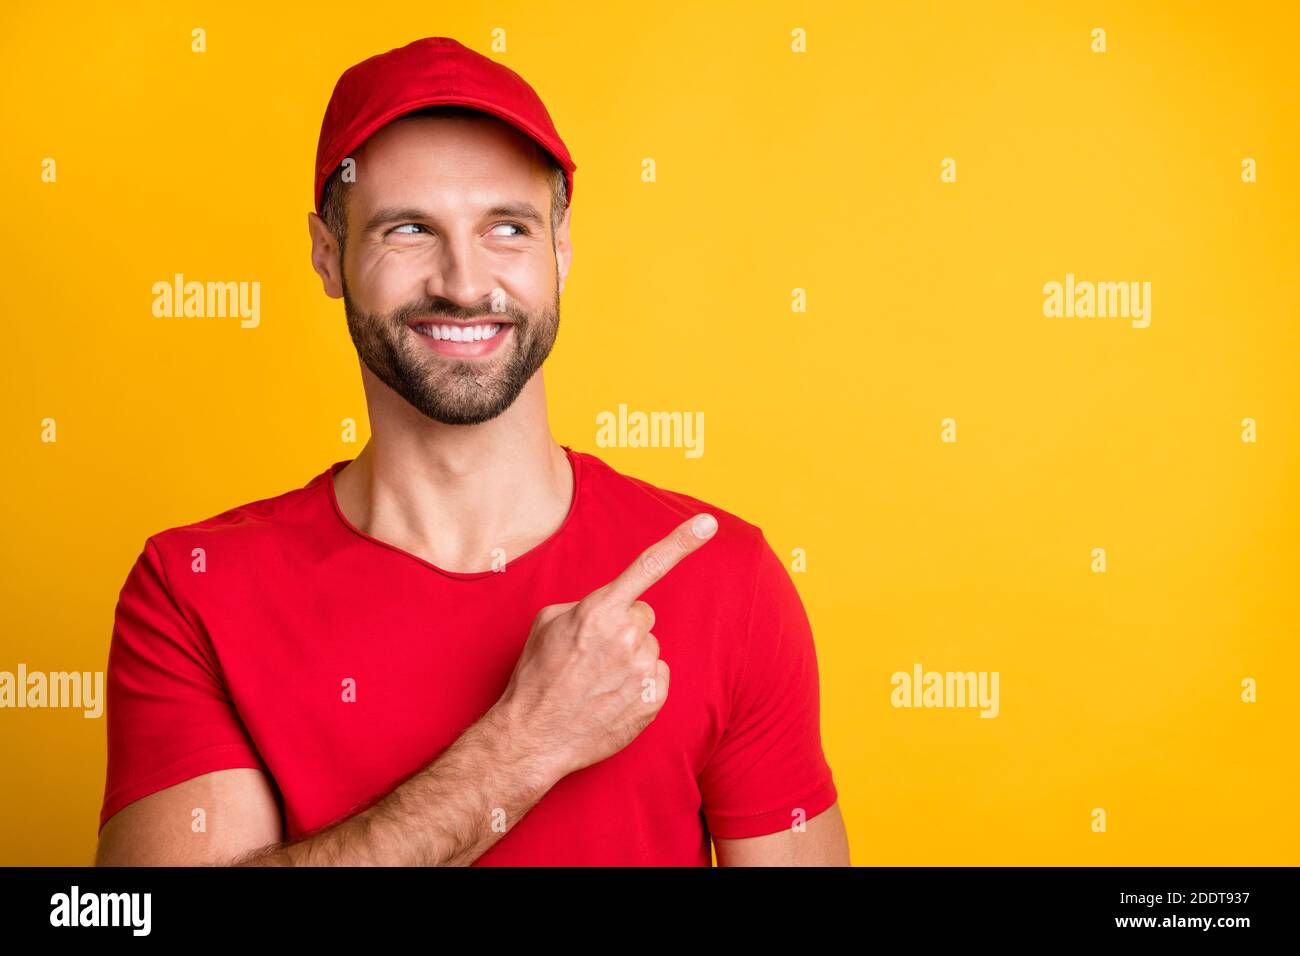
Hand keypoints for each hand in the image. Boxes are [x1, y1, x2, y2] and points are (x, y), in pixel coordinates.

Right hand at [490, 512, 718, 780]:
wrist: (533, 737)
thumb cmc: (537, 677)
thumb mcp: (547, 623)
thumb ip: (587, 604)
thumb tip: (612, 605)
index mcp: (599, 611)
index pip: (648, 567)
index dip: (681, 542)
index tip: (709, 523)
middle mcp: (627, 637)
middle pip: (643, 615)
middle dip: (624, 627)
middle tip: (594, 653)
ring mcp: (643, 670)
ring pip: (650, 647)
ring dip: (630, 658)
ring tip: (598, 680)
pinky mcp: (654, 700)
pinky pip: (658, 675)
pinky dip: (640, 684)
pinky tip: (612, 697)